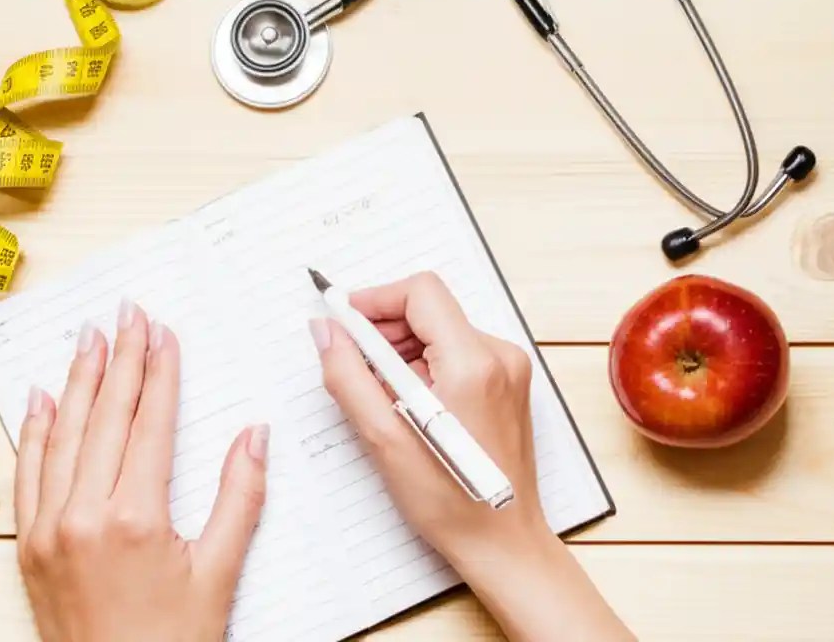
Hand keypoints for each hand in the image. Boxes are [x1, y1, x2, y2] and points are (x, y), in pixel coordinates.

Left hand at [15, 300, 269, 641]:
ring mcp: (50, 529)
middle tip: (127, 313)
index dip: (159, 371)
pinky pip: (28, 473)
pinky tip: (43, 397)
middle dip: (120, 359)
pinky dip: (35, 431)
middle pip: (107, 416)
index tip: (163, 332)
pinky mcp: (29, 546)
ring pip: (64, 435)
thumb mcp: (219, 576)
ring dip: (78, 380)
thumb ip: (240, 499)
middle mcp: (85, 514)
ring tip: (89, 338)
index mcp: (136, 517)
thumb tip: (255, 435)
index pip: (150, 422)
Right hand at [310, 272, 632, 640]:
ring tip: (381, 396)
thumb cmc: (452, 502)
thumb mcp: (384, 438)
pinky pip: (455, 354)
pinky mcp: (506, 385)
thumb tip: (326, 332)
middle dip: (384, 330)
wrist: (502, 542)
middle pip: (429, 309)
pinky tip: (407, 406)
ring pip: (439, 332)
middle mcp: (499, 356)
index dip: (375, 300)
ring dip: (401, 352)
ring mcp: (508, 370)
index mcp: (473, 363)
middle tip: (352, 364)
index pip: (420, 292)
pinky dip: (423, 368)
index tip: (343, 321)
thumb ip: (347, 375)